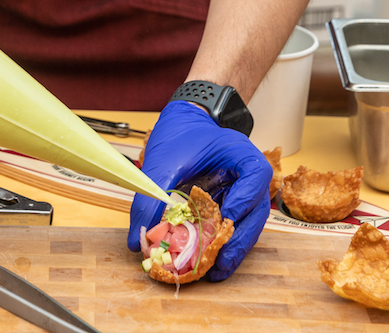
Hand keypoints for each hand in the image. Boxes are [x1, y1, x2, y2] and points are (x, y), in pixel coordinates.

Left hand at [127, 101, 271, 280]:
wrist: (182, 123)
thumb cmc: (178, 134)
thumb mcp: (163, 162)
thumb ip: (150, 197)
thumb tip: (138, 240)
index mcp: (241, 154)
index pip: (257, 175)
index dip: (244, 198)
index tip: (226, 217)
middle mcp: (250, 175)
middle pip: (257, 210)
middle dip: (238, 240)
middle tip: (218, 264)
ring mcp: (244, 191)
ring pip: (248, 224)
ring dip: (232, 248)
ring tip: (214, 272)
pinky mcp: (233, 202)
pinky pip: (234, 226)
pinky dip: (223, 243)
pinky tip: (209, 261)